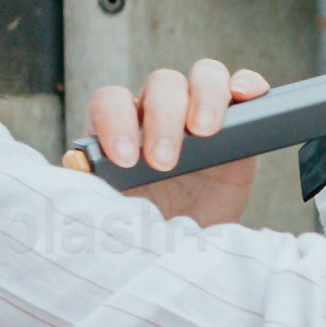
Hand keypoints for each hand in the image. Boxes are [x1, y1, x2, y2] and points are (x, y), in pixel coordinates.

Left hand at [81, 62, 275, 225]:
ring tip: (206, 131)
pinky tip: (246, 96)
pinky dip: (246, 84)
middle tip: (166, 162)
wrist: (185, 251)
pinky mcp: (239, 125)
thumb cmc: (143, 229)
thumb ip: (95, 188)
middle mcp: (158, 112)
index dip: (117, 123)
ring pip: (202, 76)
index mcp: (120, 127)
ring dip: (205, 97)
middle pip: (162, 85)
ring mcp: (200, 114)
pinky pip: (241, 87)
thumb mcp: (114, 213)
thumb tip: (78, 168)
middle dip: (163, 120)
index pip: (112, 101)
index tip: (125, 159)